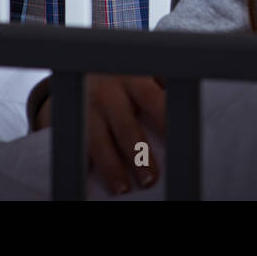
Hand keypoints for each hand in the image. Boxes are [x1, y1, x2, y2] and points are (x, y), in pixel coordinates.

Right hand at [35, 72, 166, 193]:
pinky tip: (91, 177)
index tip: (177, 142)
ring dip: (111, 167)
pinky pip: (76, 146)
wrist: (78, 66)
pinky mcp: (71, 123)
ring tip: (122, 188)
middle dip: (138, 153)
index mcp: (132, 79)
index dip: (164, 119)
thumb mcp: (140, 73)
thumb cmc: (120, 77)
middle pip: (125, 126)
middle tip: (150, 178)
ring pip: (98, 141)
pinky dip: (84, 165)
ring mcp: (86, 109)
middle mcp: (108, 93)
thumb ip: (159, 85)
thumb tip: (185, 108)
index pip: (152, 99)